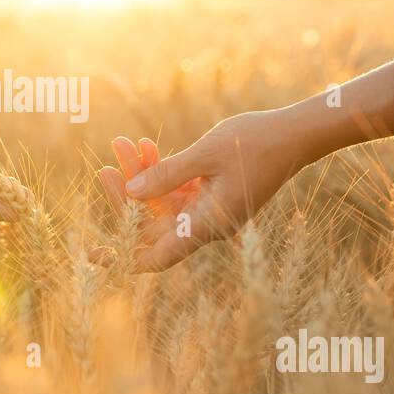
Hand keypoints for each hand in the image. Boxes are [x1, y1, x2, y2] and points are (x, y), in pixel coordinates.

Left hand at [95, 112, 298, 270]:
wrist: (296, 134)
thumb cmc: (255, 142)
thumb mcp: (205, 154)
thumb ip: (166, 175)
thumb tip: (130, 192)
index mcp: (208, 224)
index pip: (159, 256)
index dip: (125, 259)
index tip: (97, 256)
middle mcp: (207, 224)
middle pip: (153, 223)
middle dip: (127, 197)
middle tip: (104, 169)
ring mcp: (209, 210)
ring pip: (162, 202)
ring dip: (141, 176)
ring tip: (121, 144)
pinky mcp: (212, 195)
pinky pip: (177, 190)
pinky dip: (161, 171)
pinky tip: (146, 146)